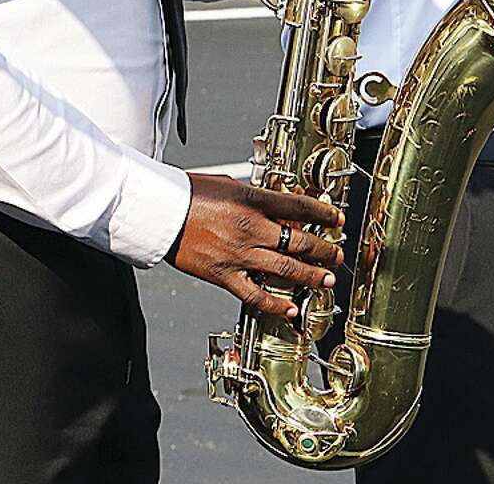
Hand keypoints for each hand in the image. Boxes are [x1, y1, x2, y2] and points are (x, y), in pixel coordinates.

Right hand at [166, 172, 342, 319]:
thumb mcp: (227, 184)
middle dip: (326, 250)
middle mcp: (250, 228)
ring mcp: (239, 254)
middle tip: (336, 254)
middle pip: (302, 242)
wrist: (156, 210)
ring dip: (313, 276)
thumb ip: (256, 198)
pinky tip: (290, 308)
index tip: (336, 219)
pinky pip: (257, 294)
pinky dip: (277, 305)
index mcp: (251, 200)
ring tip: (326, 279)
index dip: (325, 214)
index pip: (300, 207)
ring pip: (288, 270)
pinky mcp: (224, 274)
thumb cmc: (186, 193)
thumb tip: (280, 210)